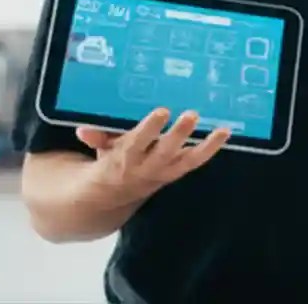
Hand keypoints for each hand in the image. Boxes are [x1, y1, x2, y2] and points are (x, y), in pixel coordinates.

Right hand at [75, 108, 229, 204]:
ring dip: (205, 146)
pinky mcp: (176, 172)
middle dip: (179, 134)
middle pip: (165, 151)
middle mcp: (147, 167)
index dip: (150, 129)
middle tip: (192, 115)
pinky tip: (224, 133)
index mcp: (125, 158)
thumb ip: (96, 138)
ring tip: (222, 130)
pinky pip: (195, 162)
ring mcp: (164, 171)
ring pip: (187, 160)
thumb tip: (82, 130)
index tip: (162, 111)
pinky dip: (210, 148)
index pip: (138, 142)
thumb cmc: (110, 160)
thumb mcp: (100, 150)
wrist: (113, 195)